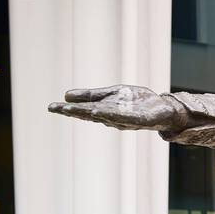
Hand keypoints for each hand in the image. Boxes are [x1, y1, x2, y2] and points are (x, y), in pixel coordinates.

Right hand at [48, 85, 187, 132]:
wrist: (162, 108)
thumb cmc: (137, 102)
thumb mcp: (112, 93)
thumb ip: (92, 95)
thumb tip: (66, 96)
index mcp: (104, 110)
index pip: (83, 109)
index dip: (68, 109)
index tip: (52, 107)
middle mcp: (111, 117)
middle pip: (89, 114)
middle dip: (73, 112)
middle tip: (56, 109)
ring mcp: (124, 119)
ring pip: (103, 116)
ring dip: (87, 113)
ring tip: (72, 110)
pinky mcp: (137, 119)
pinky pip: (122, 117)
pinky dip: (109, 114)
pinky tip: (99, 111)